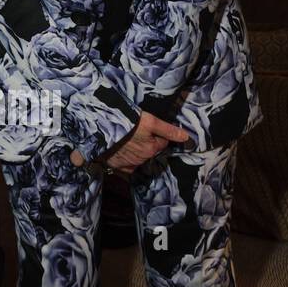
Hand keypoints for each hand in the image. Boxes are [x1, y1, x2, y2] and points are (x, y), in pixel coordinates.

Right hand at [71, 112, 189, 173]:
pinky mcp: (116, 165)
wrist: (101, 128)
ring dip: (136, 150)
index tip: (150, 128)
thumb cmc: (126, 122)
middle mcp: (142, 159)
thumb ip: (168, 130)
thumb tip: (186, 137)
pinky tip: (121, 151)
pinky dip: (125, 160)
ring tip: (127, 139)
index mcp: (152, 148)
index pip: (162, 142)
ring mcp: (128, 163)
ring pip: (138, 157)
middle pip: (150, 150)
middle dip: (147, 143)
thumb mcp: (149, 121)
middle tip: (137, 132)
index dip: (158, 134)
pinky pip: (125, 165)